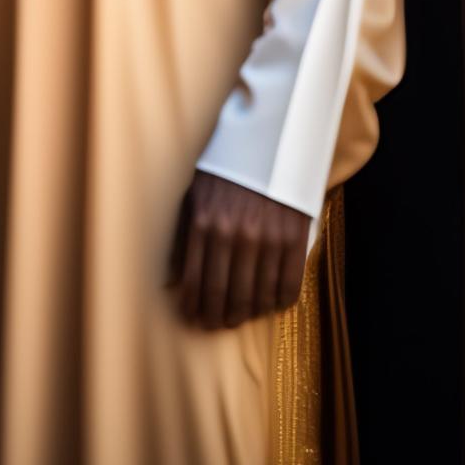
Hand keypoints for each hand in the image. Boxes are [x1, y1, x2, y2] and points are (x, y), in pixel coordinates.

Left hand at [165, 170, 309, 328]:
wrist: (271, 139)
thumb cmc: (227, 168)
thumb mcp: (196, 192)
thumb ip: (182, 235)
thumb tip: (171, 280)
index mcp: (205, 222)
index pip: (195, 280)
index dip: (194, 306)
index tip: (193, 317)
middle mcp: (234, 233)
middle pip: (224, 294)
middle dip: (217, 317)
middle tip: (216, 324)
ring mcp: (267, 237)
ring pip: (255, 295)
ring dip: (246, 313)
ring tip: (240, 317)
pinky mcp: (294, 237)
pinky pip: (287, 284)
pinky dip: (278, 301)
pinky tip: (270, 304)